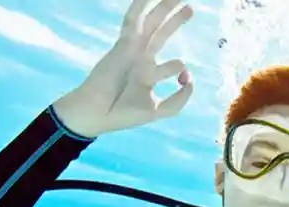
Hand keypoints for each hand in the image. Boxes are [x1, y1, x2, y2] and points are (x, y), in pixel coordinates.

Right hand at [51, 0, 194, 137]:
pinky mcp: (124, 45)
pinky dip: (140, 7)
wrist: (98, 114)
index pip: (174, 65)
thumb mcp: (159, 110)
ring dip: (164, 9)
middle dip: (175, 20)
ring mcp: (133, 50)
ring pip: (151, 24)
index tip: (184, 78)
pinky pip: (132, 21)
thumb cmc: (124, 114)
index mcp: (150, 74)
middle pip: (162, 34)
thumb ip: (179, 100)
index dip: (183, 70)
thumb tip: (189, 79)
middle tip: (190, 7)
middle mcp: (142, 59)